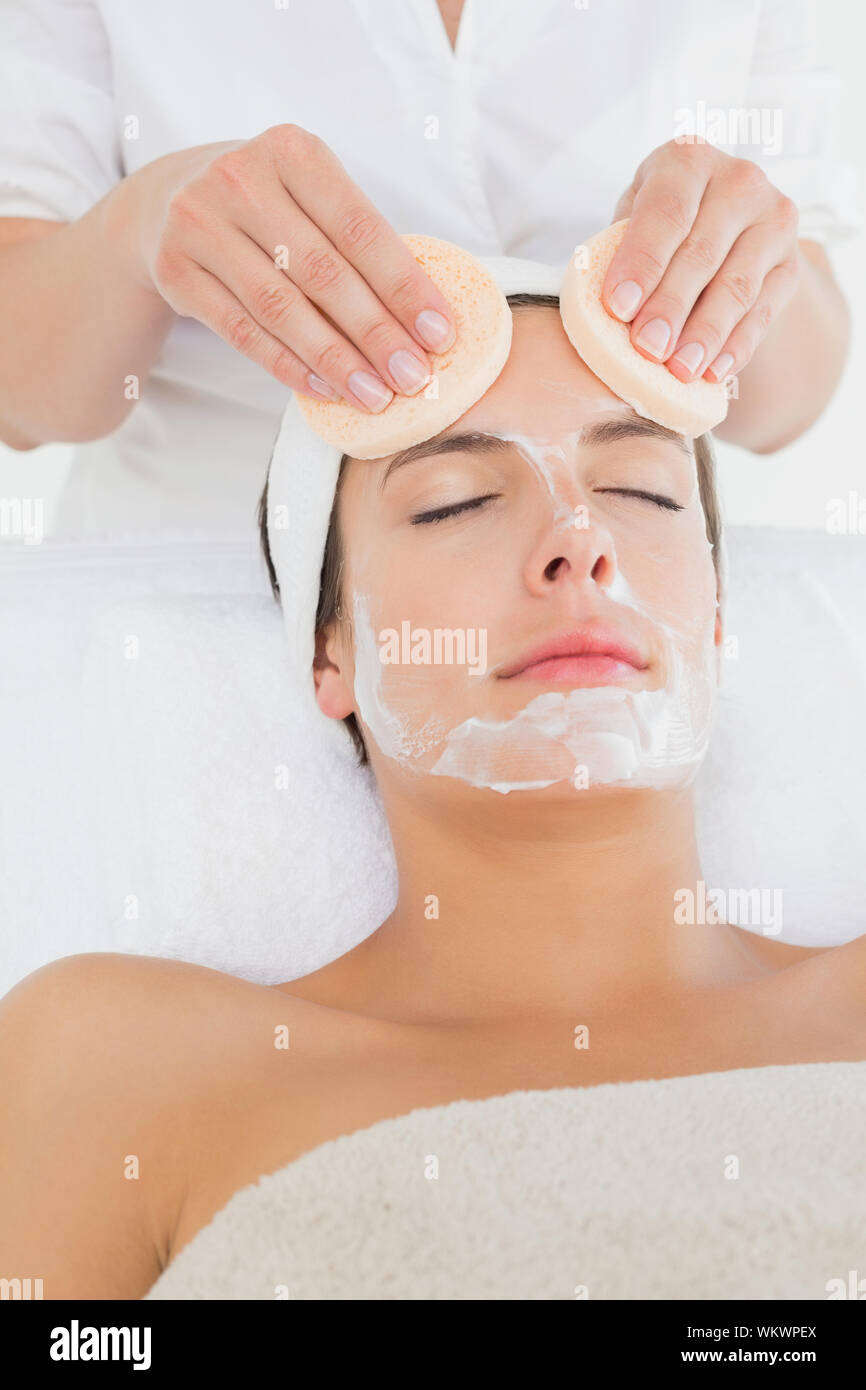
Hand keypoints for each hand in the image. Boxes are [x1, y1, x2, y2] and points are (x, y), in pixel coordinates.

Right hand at [125, 124, 456, 409]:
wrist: (166, 199)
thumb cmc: (268, 205)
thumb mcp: (310, 193)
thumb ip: (358, 241)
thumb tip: (425, 320)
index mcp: (292, 151)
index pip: (360, 229)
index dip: (404, 287)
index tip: (440, 335)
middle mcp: (240, 179)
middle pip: (322, 272)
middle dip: (376, 333)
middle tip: (412, 377)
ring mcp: (199, 224)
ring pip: (280, 307)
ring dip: (334, 359)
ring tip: (374, 395)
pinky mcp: (175, 271)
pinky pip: (242, 330)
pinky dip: (287, 365)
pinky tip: (324, 389)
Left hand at [603, 138, 800, 384]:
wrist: (722, 225)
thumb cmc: (658, 226)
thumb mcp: (632, 220)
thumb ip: (619, 252)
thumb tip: (606, 312)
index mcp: (687, 160)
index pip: (666, 212)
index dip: (642, 261)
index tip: (619, 307)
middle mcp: (739, 181)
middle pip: (701, 254)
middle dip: (670, 307)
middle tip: (647, 349)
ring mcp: (774, 219)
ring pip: (737, 286)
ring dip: (706, 334)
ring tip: (679, 370)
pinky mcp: (791, 263)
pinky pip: (763, 311)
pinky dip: (737, 346)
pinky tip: (714, 372)